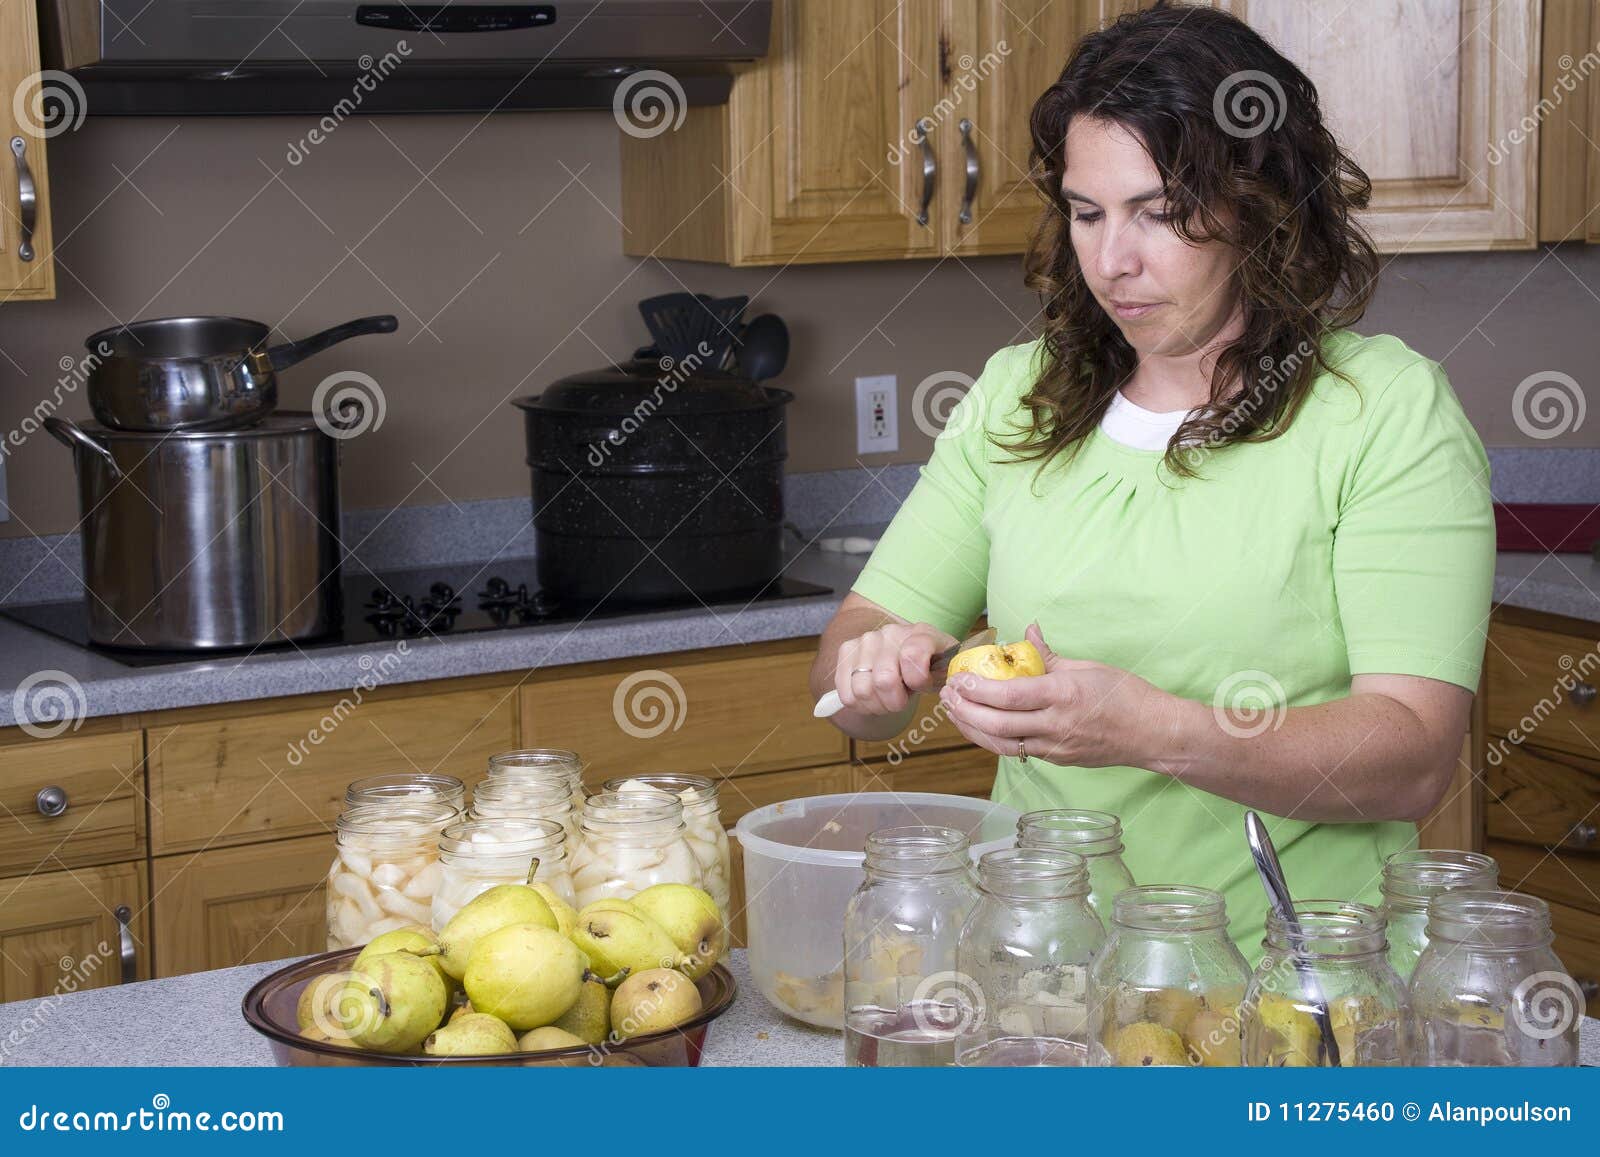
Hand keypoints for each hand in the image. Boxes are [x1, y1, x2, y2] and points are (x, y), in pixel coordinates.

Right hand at [832, 621, 959, 716]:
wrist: (904, 656)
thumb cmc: (929, 668)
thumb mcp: (947, 672)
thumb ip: (952, 675)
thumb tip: (953, 683)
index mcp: (922, 634)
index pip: (913, 656)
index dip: (918, 681)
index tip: (922, 685)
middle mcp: (891, 632)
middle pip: (883, 680)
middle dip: (894, 701)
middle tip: (901, 700)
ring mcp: (866, 640)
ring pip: (862, 691)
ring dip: (876, 705)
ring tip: (886, 697)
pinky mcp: (846, 651)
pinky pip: (846, 693)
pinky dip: (860, 704)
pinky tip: (872, 696)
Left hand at [937, 624, 1165, 766]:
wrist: (1153, 734)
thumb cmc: (1126, 695)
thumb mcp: (1088, 666)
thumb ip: (1049, 655)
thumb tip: (1027, 630)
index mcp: (1063, 695)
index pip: (1010, 696)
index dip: (977, 689)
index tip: (957, 679)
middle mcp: (1056, 725)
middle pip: (998, 725)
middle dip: (965, 711)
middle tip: (946, 695)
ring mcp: (1056, 747)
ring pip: (1001, 744)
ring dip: (971, 729)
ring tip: (954, 712)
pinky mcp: (1057, 760)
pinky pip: (1017, 751)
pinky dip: (993, 739)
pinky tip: (979, 726)